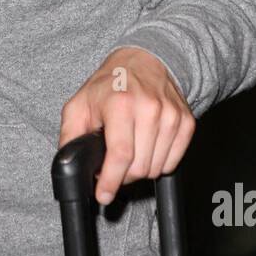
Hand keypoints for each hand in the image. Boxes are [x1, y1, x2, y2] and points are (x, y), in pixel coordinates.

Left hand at [58, 47, 195, 203]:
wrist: (144, 60)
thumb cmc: (110, 84)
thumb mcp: (79, 105)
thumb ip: (70, 136)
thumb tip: (69, 165)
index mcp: (120, 104)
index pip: (120, 154)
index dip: (111, 181)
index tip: (104, 195)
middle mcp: (149, 108)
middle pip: (139, 166)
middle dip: (123, 175)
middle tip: (113, 165)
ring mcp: (171, 115)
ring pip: (157, 167)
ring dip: (141, 169)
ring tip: (130, 153)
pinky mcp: (186, 121)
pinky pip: (174, 161)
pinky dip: (159, 163)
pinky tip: (147, 149)